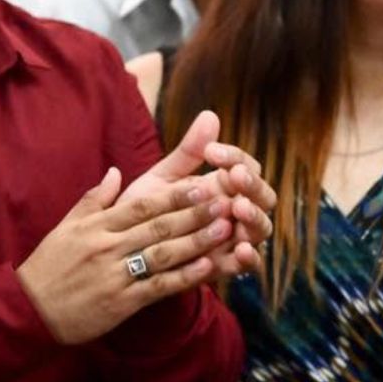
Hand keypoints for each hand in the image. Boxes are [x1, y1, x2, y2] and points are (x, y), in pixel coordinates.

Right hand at [16, 167, 227, 344]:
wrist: (29, 309)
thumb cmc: (48, 267)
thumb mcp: (65, 228)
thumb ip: (92, 200)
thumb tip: (116, 173)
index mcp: (93, 227)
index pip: (139, 207)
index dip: (171, 196)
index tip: (198, 185)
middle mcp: (105, 248)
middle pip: (156, 227)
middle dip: (193, 213)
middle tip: (224, 200)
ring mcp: (114, 275)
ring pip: (162, 255)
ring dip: (196, 241)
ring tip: (225, 229)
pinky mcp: (121, 302)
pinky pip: (158, 287)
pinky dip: (184, 277)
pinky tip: (208, 267)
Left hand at [122, 111, 275, 279]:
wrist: (120, 251)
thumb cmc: (144, 211)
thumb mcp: (162, 179)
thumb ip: (187, 153)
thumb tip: (209, 114)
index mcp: (222, 187)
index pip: (244, 167)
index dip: (234, 157)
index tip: (212, 151)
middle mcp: (235, 212)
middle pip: (262, 196)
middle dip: (252, 185)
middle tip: (235, 176)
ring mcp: (233, 239)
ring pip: (260, 229)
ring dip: (254, 218)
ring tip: (239, 208)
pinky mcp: (225, 267)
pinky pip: (246, 266)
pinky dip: (247, 258)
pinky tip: (239, 249)